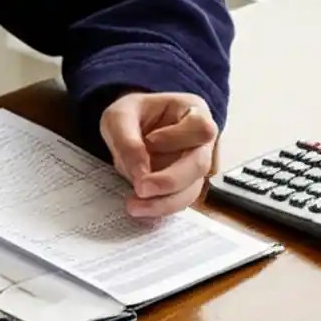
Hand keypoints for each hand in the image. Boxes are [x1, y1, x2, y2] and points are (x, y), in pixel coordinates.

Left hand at [99, 91, 218, 217]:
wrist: (129, 128)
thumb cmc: (131, 115)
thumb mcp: (119, 117)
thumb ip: (127, 140)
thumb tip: (141, 173)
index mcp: (194, 112)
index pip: (200, 128)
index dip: (177, 138)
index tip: (150, 141)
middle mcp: (201, 142)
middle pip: (200, 165)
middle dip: (170, 180)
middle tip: (141, 188)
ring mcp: (194, 167)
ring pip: (191, 190)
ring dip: (164, 202)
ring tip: (133, 206)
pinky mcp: (182, 187)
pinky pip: (177, 202)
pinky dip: (159, 208)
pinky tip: (140, 208)